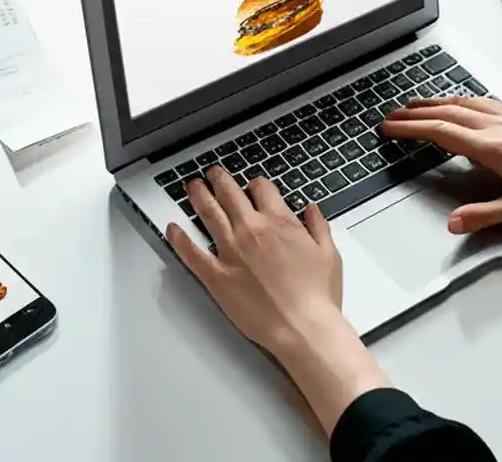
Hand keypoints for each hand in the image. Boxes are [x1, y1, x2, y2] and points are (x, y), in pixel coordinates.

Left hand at [166, 167, 342, 353]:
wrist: (302, 327)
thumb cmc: (317, 297)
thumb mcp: (329, 254)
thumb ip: (318, 226)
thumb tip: (311, 209)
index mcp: (280, 223)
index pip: (262, 189)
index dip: (256, 184)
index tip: (253, 186)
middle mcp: (252, 231)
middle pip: (230, 194)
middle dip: (220, 180)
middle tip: (213, 174)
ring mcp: (231, 252)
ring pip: (209, 214)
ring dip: (199, 197)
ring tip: (192, 187)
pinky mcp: (217, 276)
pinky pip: (192, 253)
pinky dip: (180, 239)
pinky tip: (173, 228)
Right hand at [381, 97, 501, 232]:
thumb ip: (485, 215)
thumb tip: (454, 223)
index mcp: (492, 148)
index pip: (440, 133)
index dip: (410, 129)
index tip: (389, 130)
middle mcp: (495, 127)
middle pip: (444, 113)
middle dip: (413, 114)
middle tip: (390, 118)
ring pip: (460, 103)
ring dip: (432, 103)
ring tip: (412, 106)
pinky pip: (479, 101)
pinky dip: (457, 99)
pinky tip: (455, 103)